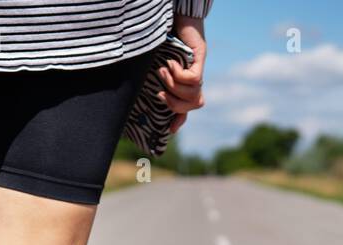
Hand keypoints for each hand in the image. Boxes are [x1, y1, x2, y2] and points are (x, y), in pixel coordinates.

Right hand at [159, 15, 206, 132]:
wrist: (175, 16)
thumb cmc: (165, 38)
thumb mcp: (158, 63)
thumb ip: (157, 78)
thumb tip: (142, 92)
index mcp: (184, 80)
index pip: (187, 105)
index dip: (180, 119)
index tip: (171, 130)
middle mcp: (193, 77)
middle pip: (193, 104)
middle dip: (174, 104)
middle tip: (160, 93)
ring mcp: (198, 69)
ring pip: (193, 94)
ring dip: (174, 86)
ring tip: (164, 70)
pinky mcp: (200, 59)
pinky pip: (193, 81)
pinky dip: (179, 75)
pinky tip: (172, 62)